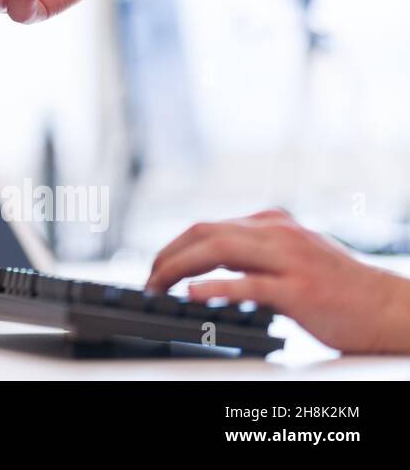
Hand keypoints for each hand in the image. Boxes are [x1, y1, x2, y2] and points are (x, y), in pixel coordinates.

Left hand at [148, 209, 409, 352]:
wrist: (389, 308)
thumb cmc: (340, 289)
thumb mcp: (291, 258)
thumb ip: (254, 256)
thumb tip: (209, 268)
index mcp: (272, 225)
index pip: (207, 227)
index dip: (173, 247)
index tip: (155, 269)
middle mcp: (277, 234)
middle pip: (204, 233)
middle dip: (167, 256)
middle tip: (148, 281)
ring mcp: (288, 260)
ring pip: (219, 251)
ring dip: (179, 268)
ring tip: (157, 286)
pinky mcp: (300, 290)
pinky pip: (249, 284)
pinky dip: (216, 289)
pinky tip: (193, 296)